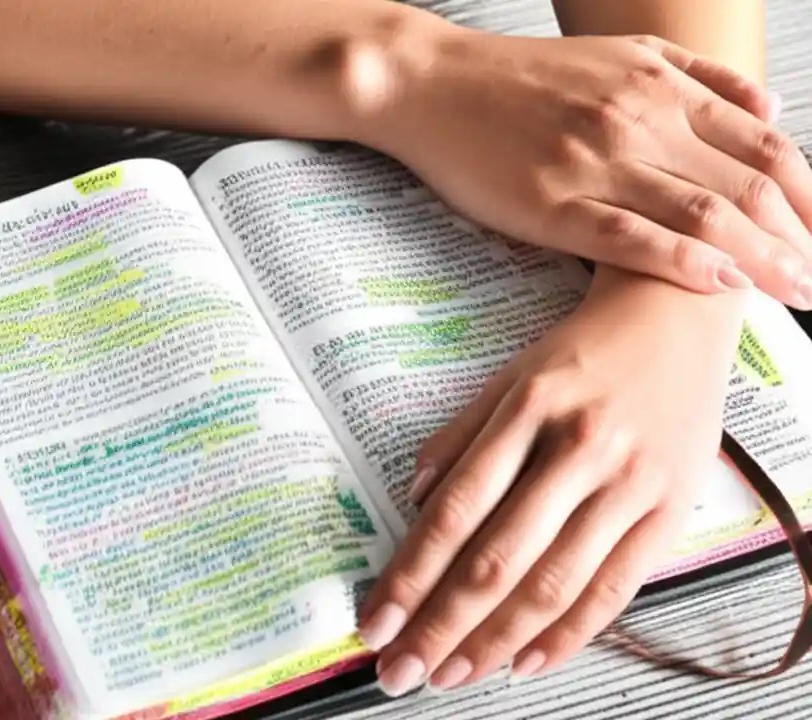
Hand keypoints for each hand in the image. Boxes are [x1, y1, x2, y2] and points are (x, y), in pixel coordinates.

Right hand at [351, 27, 811, 308]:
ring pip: (702, 212)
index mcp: (661, 84)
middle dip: (797, 237)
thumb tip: (771, 106)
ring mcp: (597, 161)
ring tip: (796, 292)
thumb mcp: (619, 52)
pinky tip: (721, 284)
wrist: (430, 82)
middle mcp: (641, 118)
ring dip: (760, 258)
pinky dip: (683, 262)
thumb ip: (698, 77)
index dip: (807, 195)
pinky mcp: (551, 201)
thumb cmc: (516, 76)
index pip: (763, 146)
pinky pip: (629, 236)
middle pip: (746, 183)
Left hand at [355, 269, 739, 694]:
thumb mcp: (511, 374)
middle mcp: (578, 450)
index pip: (454, 511)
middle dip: (441, 626)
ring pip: (553, 585)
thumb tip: (411, 496)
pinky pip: (614, 589)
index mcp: (527, 410)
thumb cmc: (585, 351)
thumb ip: (460, 435)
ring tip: (452, 675)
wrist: (678, 317)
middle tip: (401, 671)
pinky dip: (569, 635)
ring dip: (495, 642)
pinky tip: (524, 663)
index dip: (410, 575)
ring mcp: (629, 485)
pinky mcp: (669, 511)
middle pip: (497, 560)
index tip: (375, 620)